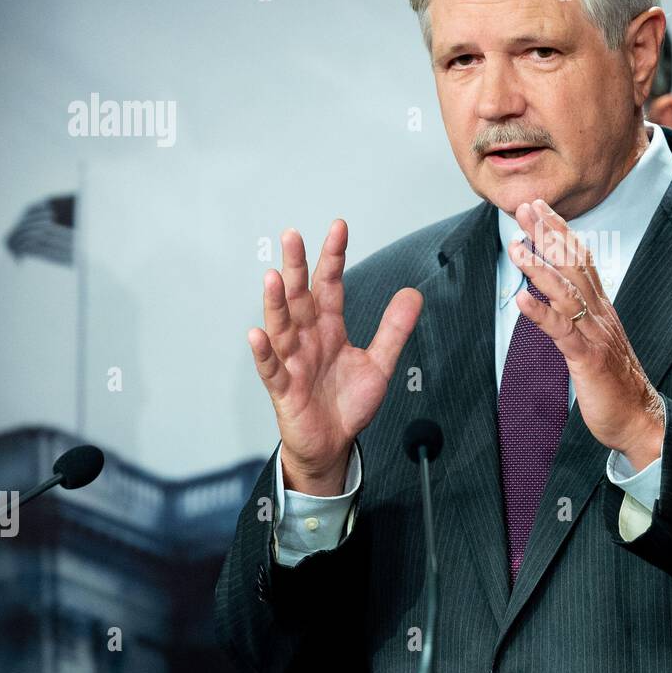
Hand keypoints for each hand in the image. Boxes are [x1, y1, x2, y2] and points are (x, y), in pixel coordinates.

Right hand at [247, 219, 422, 494]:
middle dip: (297, 267)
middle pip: (299, 297)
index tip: (339, 227)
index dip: (333, 258)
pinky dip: (264, 352)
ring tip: (273, 277)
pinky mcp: (284, 389)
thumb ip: (394, 329)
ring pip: (281, 327)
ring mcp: (292, 362)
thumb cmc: (348, 403)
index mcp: (329, 328)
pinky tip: (258, 334)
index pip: (330, 286)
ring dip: (275, 303)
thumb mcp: (379, 363)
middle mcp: (307, 339)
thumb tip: (413, 293)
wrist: (333, 444)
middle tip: (292, 236)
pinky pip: (271, 368)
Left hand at [508, 199, 664, 467]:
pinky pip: (561, 331)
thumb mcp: (596, 342)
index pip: (581, 260)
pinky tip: (521, 298)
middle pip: (574, 265)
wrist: (639, 417)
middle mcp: (600, 314)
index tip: (541, 208)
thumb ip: (579, 318)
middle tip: (527, 207)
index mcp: (601, 309)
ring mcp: (595, 334)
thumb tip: (557, 300)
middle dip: (549, 234)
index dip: (561, 232)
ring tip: (516, 246)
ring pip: (566, 292)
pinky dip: (541, 313)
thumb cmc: (614, 384)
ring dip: (539, 267)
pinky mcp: (587, 358)